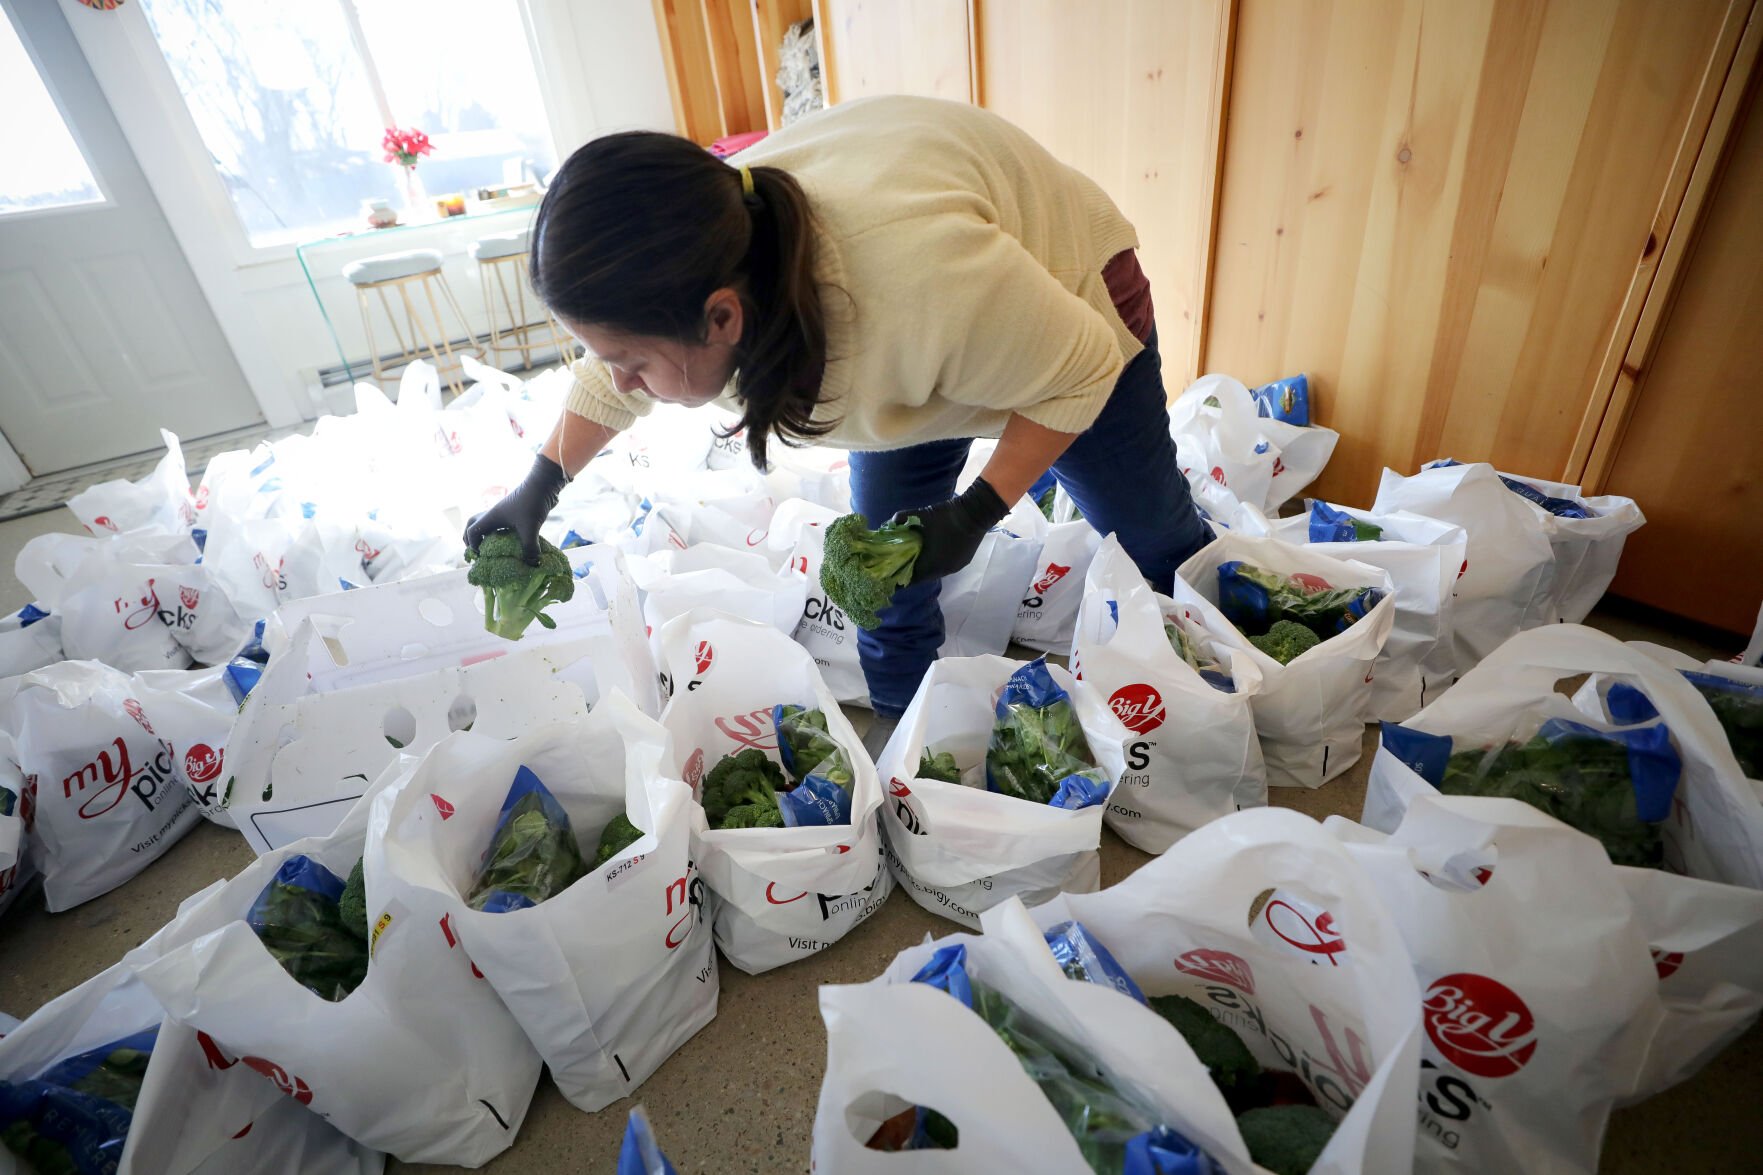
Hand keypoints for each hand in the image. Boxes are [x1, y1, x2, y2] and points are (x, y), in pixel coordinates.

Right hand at [463, 454, 568, 564]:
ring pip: (488, 523)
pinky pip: (503, 524)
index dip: (473, 546)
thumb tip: (532, 565)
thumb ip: (529, 548)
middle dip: (473, 538)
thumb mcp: (530, 528)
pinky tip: (514, 542)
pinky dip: (502, 533)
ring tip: (494, 549)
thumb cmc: (531, 502)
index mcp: (491, 517)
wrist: (544, 483)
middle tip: (479, 551)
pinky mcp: (516, 512)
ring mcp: (505, 512)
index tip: (481, 556)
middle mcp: (495, 514)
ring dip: (487, 535)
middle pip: (474, 524)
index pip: (472, 532)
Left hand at [892, 477, 1009, 584]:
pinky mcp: (963, 563)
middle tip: (904, 562)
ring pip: (935, 572)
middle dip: (913, 571)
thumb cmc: (947, 516)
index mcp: (931, 563)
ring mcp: (954, 567)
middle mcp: (943, 570)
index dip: (901, 577)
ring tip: (919, 557)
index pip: (912, 579)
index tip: (893, 572)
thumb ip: (903, 517)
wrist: (976, 513)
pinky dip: (937, 563)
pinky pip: (946, 567)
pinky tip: (935, 552)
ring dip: (927, 567)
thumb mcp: (922, 514)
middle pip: (923, 576)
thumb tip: (889, 522)